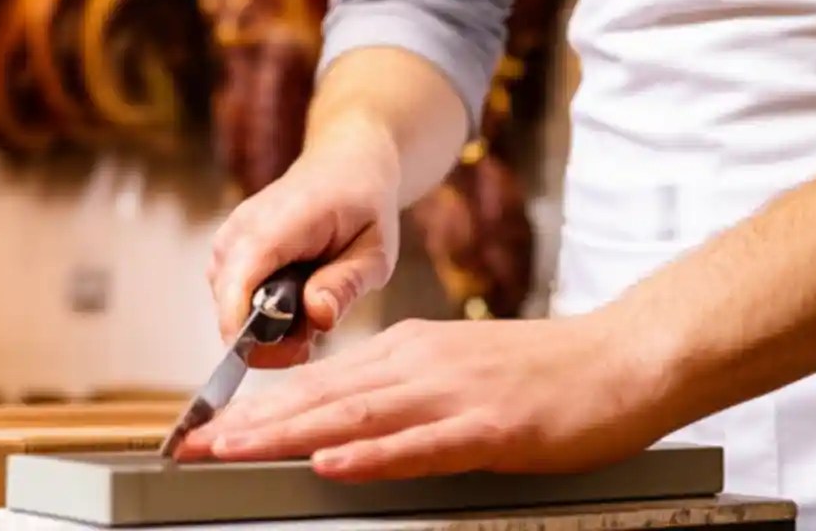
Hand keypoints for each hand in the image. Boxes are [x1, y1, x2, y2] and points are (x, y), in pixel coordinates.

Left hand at [175, 312, 685, 481]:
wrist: (623, 357)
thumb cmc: (546, 370)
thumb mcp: (459, 367)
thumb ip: (402, 390)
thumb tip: (345, 420)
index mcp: (411, 351)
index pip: (319, 381)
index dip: (258, 406)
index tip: (210, 428)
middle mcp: (420, 363)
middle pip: (321, 396)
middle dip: (250, 423)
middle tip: (193, 444)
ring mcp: (454, 393)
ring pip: (354, 416)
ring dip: (287, 435)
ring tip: (233, 451)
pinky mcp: (491, 427)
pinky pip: (420, 445)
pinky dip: (371, 455)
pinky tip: (331, 464)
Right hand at [208, 118, 401, 367]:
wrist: (344, 167)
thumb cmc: (363, 206)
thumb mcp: (375, 250)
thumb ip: (346, 283)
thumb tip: (317, 315)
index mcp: (279, 223)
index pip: (240, 282)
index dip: (244, 329)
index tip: (278, 356)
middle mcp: (240, 231)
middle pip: (229, 306)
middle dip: (267, 338)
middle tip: (314, 338)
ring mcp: (227, 241)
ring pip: (229, 307)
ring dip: (265, 327)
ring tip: (309, 314)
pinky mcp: (226, 253)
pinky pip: (232, 298)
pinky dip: (258, 312)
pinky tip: (293, 303)